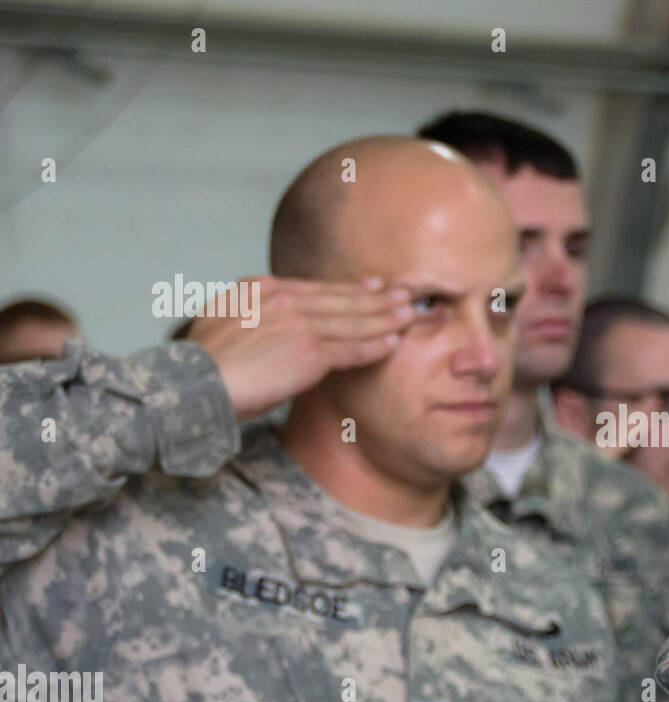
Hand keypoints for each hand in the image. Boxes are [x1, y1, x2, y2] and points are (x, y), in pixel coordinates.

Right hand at [187, 276, 413, 419]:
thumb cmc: (203, 365)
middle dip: (379, 298)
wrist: (193, 385)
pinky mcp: (309, 352)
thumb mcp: (222, 321)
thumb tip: (268, 321)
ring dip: (386, 318)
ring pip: (354, 320)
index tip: (374, 286)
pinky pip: (353, 348)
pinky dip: (377, 345)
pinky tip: (396, 342)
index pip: (317, 288)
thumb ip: (252, 315)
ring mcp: (298, 324)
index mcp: (260, 289)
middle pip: (342, 299)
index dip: (351, 288)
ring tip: (411, 315)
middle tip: (407, 294)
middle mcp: (283, 300)